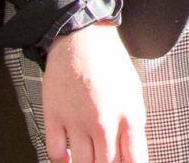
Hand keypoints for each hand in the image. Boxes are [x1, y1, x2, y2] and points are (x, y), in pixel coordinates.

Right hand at [43, 22, 144, 162]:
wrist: (80, 38)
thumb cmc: (109, 62)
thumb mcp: (134, 92)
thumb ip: (133, 125)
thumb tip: (132, 152)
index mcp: (128, 115)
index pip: (134, 160)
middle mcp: (103, 122)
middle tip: (103, 159)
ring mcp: (77, 121)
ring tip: (87, 157)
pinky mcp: (54, 116)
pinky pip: (56, 153)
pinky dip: (61, 159)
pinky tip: (67, 155)